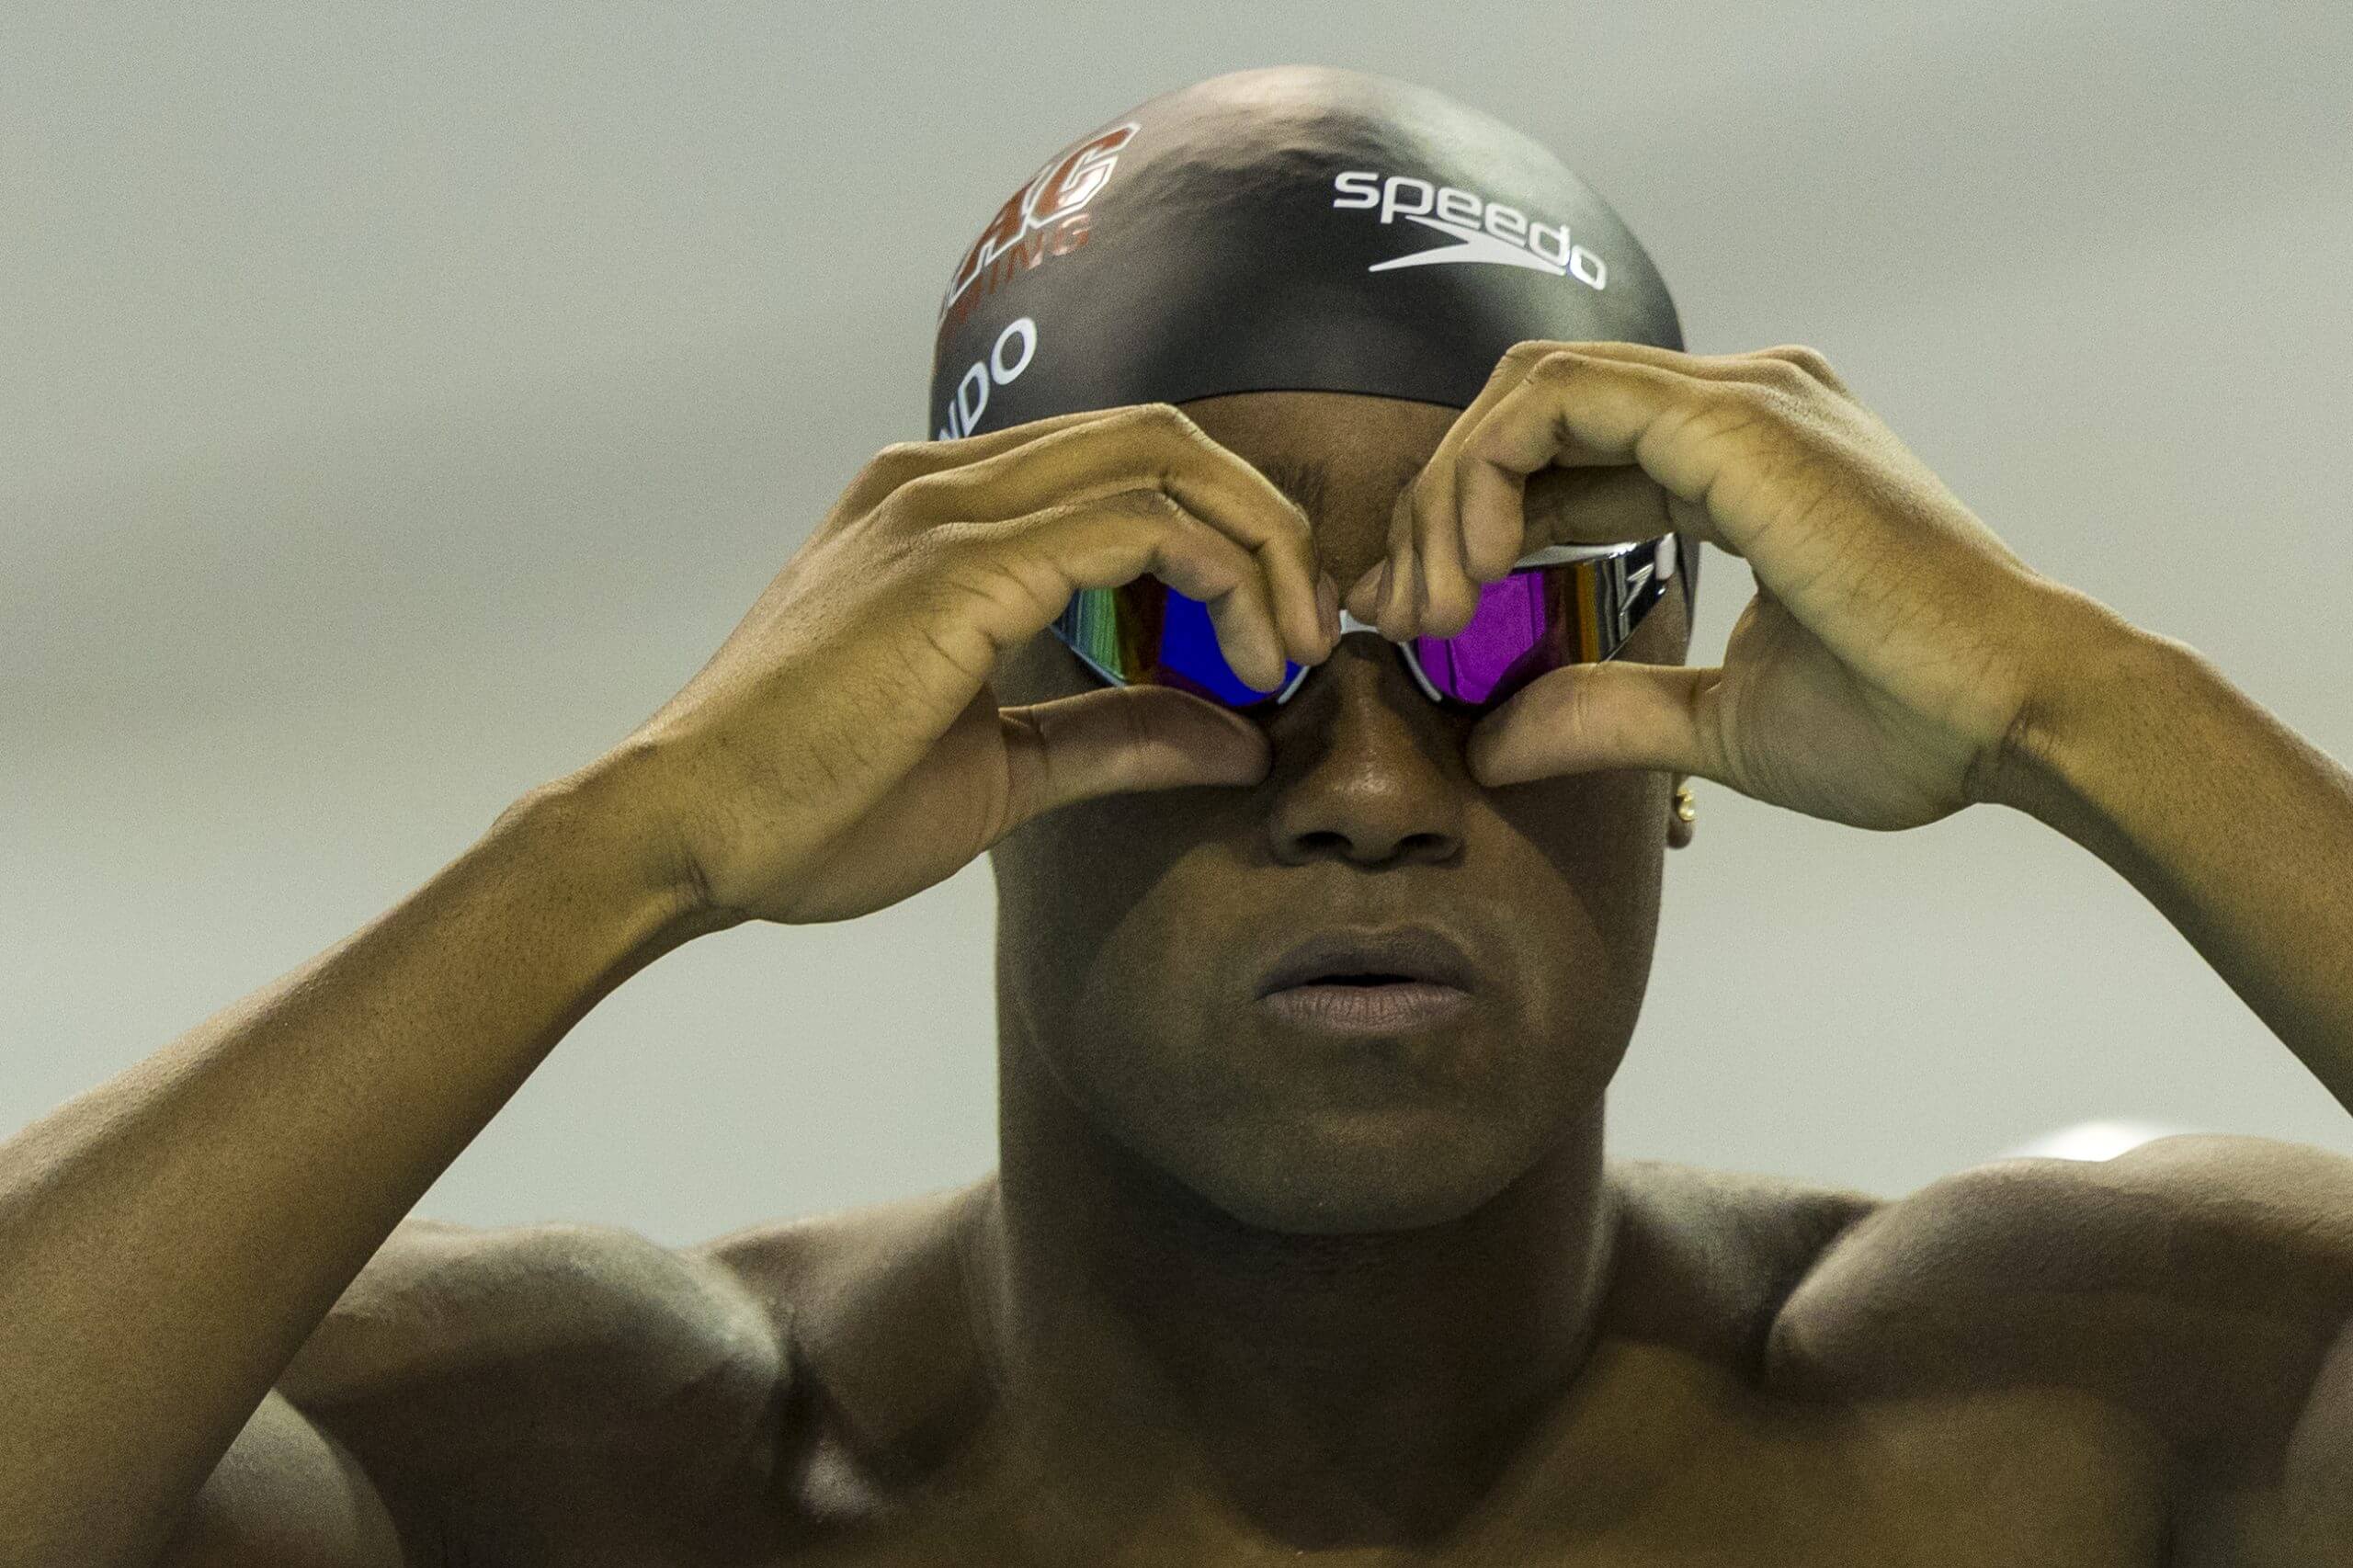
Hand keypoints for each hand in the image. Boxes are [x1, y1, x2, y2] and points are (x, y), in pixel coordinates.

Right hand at [598, 404, 1337, 924]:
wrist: (684, 836)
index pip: (1125, 464)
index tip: (1273, 643)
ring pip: (1163, 458)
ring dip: (1258, 548)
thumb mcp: (1000, 767)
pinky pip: (1133, 523)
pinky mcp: (954, 566)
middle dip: (1265, 522)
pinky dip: (1218, 575)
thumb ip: (1117, 736)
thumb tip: (1239, 741)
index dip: (1228, 534)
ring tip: (1288, 655)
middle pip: (1162, 435)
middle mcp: (941, 484)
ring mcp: (943, 512)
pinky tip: (1243, 662)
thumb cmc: (811, 804)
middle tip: (1308, 633)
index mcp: (939, 511)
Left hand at [1344, 340, 2128, 830]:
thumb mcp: (1716, 724)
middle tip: (1403, 614)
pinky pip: (1558, 400)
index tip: (1418, 616)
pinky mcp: (1735, 418)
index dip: (1473, 529)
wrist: (2019, 716)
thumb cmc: (1907, 722)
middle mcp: (1741, 406)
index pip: (1567, 458)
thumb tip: (1491, 742)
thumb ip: (1605, 712)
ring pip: (1529, 392)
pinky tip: (1476, 567)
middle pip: (1532, 411)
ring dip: (1453, 494)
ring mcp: (1741, 399)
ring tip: (1431, 603)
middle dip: (1443, 507)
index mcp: (1742, 461)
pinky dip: (1489, 472)